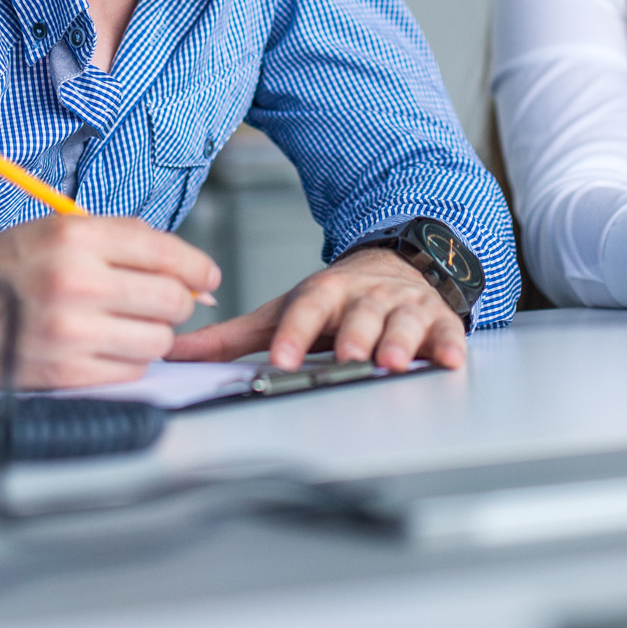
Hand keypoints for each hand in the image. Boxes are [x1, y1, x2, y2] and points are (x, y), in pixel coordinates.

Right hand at [0, 214, 218, 388]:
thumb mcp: (57, 232)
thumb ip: (123, 246)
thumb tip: (195, 280)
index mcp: (75, 237)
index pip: (164, 250)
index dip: (196, 266)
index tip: (206, 277)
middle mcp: (76, 281)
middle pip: (171, 299)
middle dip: (173, 303)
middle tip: (155, 303)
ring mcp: (71, 331)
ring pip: (157, 340)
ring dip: (149, 335)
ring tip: (118, 325)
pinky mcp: (65, 373)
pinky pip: (129, 371)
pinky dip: (125, 362)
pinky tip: (99, 348)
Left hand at [167, 245, 464, 372]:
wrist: (395, 265)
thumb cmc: (336, 299)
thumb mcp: (285, 309)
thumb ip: (233, 337)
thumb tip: (176, 351)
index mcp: (325, 292)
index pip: (306, 309)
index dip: (295, 332)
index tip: (282, 357)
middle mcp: (365, 296)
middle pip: (358, 315)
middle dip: (353, 335)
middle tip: (346, 356)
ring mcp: (403, 307)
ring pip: (402, 322)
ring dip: (399, 341)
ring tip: (392, 362)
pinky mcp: (436, 321)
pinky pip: (446, 333)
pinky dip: (449, 347)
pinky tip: (449, 361)